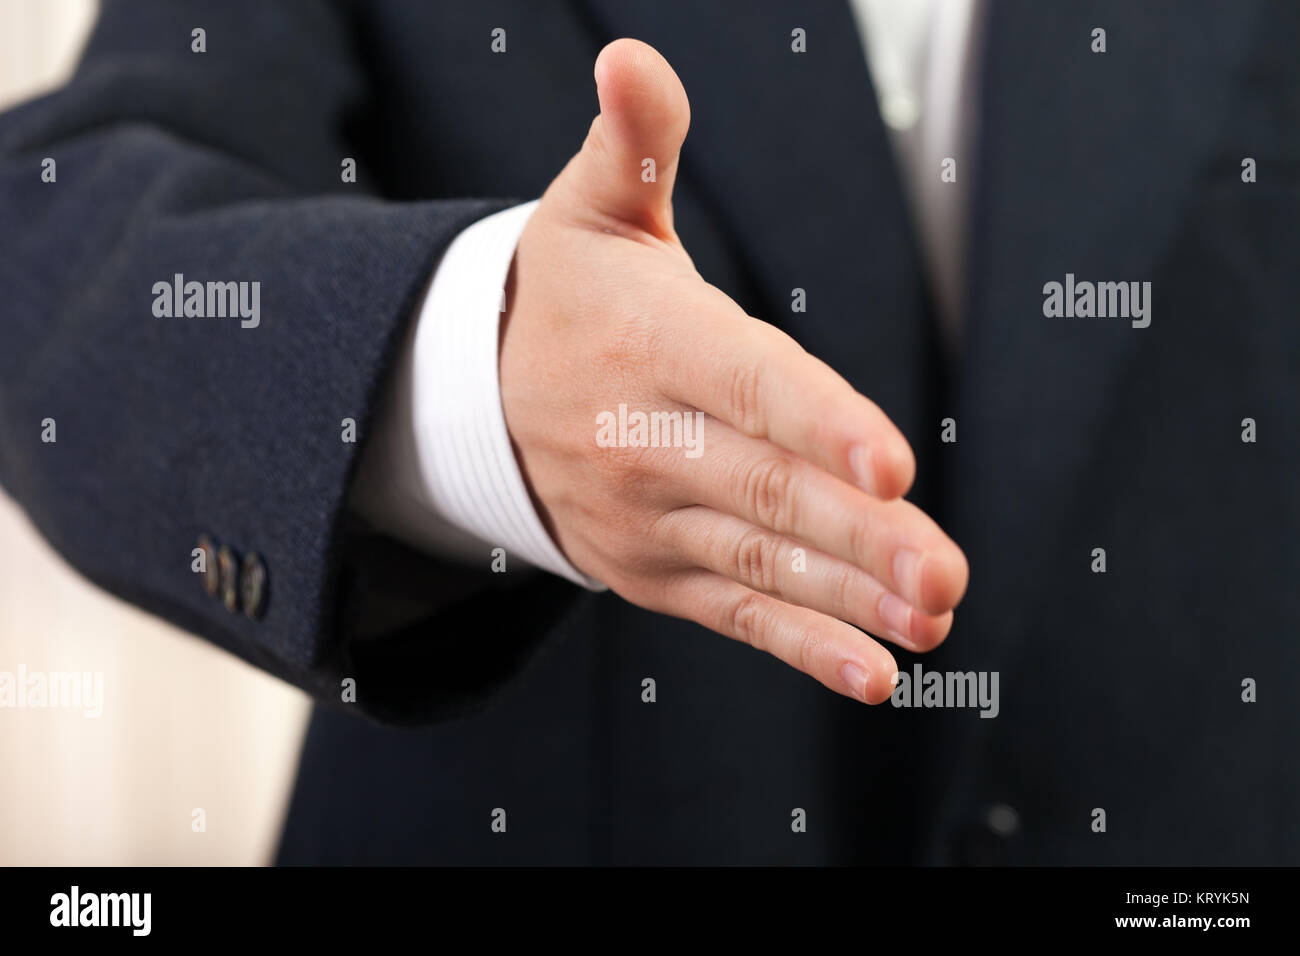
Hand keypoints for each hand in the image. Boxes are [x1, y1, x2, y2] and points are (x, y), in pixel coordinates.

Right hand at [499, 39, 967, 704]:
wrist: (480, 401)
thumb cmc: (569, 295)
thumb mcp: (588, 211)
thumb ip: (632, 144)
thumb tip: (633, 58)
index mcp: (647, 343)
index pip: (741, 382)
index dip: (815, 421)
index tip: (892, 463)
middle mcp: (646, 441)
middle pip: (765, 490)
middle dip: (857, 535)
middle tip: (944, 571)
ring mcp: (651, 517)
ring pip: (760, 563)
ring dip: (849, 598)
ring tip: (932, 621)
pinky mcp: (657, 571)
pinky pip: (737, 614)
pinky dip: (804, 646)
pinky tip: (875, 674)